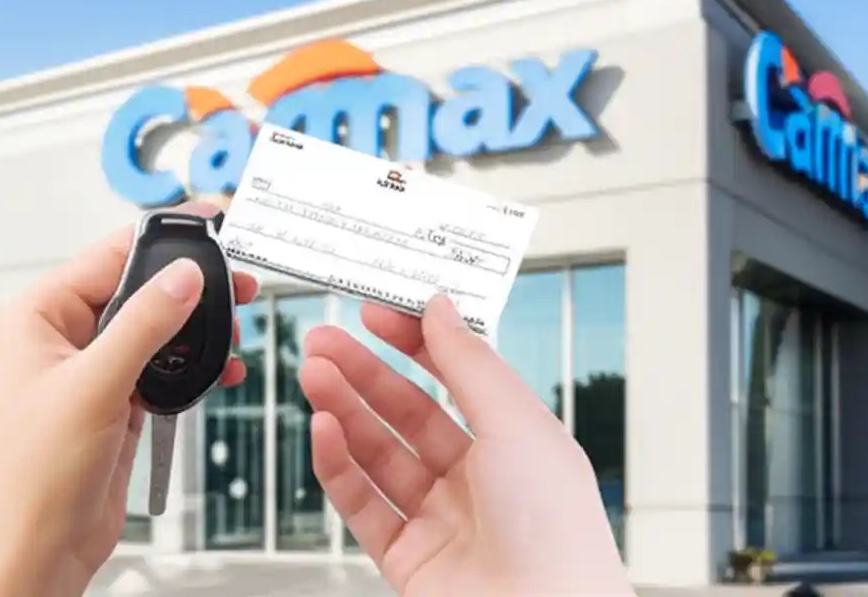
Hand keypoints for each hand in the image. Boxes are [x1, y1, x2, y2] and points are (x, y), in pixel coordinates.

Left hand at [0, 201, 257, 596]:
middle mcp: (64, 335)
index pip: (110, 255)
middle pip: (139, 287)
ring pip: (157, 327)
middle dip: (191, 288)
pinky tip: (222, 370)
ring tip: (234, 335)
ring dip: (198, 330)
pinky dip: (196, 365)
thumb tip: (183, 277)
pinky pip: (164, 365)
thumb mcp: (94, 387)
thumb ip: (144, 325)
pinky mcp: (117, 399)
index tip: (210, 223)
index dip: (164, 239)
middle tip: (239, 284)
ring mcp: (93, 368)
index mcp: (40, 314)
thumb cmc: (34, 478)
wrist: (39, 550)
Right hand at [301, 295, 632, 596]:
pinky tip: (322, 429)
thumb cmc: (555, 533)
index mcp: (516, 443)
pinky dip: (336, 465)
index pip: (456, 378)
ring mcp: (440, 520)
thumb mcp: (516, 424)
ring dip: (343, 410)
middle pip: (407, 413)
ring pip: (378, 454)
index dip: (414, 342)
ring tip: (313, 375)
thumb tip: (441, 309)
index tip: (376, 313)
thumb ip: (470, 363)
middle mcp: (478, 480)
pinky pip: (360, 503)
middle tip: (322, 342)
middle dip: (363, 373)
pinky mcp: (406, 558)